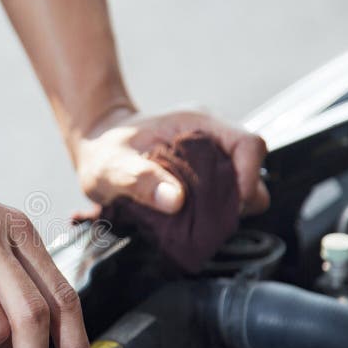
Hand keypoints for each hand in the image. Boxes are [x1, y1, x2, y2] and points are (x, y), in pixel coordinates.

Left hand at [71, 108, 269, 215]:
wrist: (96, 146)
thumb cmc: (103, 150)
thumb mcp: (111, 166)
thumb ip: (139, 179)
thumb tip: (175, 200)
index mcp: (196, 124)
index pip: (248, 144)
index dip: (249, 176)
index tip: (233, 205)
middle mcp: (209, 138)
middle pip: (251, 169)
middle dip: (239, 199)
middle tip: (209, 221)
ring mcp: (208, 156)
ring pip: (239, 185)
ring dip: (224, 208)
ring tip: (196, 223)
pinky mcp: (202, 175)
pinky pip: (221, 194)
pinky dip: (212, 210)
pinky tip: (189, 221)